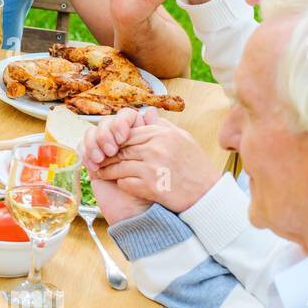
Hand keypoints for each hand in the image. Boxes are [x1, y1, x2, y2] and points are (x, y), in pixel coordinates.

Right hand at [79, 108, 154, 223]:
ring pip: (92, 133)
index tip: (123, 136)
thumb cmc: (158, 189)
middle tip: (112, 149)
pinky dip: (86, 151)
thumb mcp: (162, 160)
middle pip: (107, 122)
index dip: (121, 121)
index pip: (125, 116)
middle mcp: (121, 143)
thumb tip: (151, 110)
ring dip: (95, 142)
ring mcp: (106, 153)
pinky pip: (82, 148)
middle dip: (106, 132)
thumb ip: (157, 136)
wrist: (144, 214)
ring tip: (102, 158)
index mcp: (138, 137)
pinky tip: (95, 164)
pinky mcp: (93, 165)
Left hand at [86, 113, 222, 213]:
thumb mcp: (183, 138)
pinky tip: (119, 184)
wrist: (208, 195)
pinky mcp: (150, 187)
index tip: (109, 146)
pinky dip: (121, 183)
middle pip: (121, 149)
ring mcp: (152, 168)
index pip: (129, 133)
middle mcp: (156, 148)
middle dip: (108, 155)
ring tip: (102, 172)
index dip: (116, 140)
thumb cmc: (196, 166)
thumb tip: (146, 112)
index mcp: (162, 134)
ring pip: (119, 166)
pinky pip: (125, 182)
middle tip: (99, 159)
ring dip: (108, 170)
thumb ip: (162, 126)